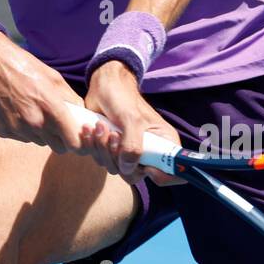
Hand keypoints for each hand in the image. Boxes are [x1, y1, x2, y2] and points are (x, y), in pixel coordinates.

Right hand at [0, 31, 86, 154]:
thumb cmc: (22, 66)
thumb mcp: (53, 77)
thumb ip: (71, 98)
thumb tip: (82, 114)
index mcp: (50, 108)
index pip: (73, 143)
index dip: (78, 141)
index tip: (77, 135)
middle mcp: (34, 123)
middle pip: (58, 147)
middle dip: (61, 139)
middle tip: (58, 125)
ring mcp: (17, 129)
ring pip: (39, 142)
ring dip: (41, 133)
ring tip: (34, 111)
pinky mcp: (3, 131)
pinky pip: (21, 137)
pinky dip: (23, 129)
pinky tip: (18, 111)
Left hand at [78, 61, 185, 186]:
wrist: (104, 87)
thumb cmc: (123, 97)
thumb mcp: (131, 119)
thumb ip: (132, 145)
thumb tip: (128, 169)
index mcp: (164, 144)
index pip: (173, 173)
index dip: (161, 176)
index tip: (145, 166)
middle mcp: (148, 152)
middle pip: (136, 175)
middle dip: (118, 158)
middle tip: (113, 134)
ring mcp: (129, 153)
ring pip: (115, 169)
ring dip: (102, 149)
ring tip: (100, 126)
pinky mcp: (112, 151)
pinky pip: (102, 160)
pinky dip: (93, 146)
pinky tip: (90, 129)